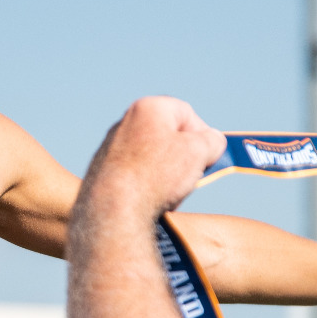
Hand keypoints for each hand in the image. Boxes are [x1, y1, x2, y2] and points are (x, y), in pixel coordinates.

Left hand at [81, 97, 227, 217]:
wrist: (113, 209)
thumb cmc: (155, 175)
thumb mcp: (198, 153)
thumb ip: (211, 141)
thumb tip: (213, 140)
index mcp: (148, 108)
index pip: (187, 113)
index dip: (203, 134)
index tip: (208, 155)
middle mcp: (125, 122)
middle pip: (168, 135)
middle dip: (184, 156)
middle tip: (192, 175)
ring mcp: (111, 147)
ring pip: (152, 157)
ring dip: (167, 173)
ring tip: (171, 192)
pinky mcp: (103, 171)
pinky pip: (135, 174)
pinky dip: (147, 185)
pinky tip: (150, 201)